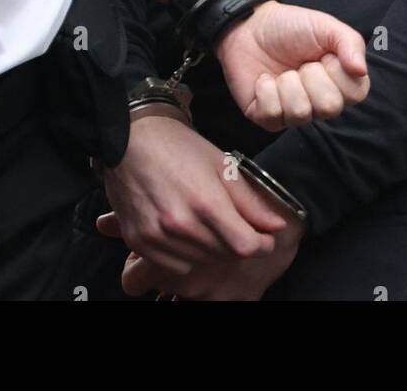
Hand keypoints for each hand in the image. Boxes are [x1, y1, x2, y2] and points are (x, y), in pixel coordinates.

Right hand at [96, 115, 287, 277]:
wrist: (129, 139)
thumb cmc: (179, 146)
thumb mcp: (221, 164)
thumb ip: (250, 200)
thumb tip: (277, 224)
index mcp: (206, 201)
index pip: (246, 245)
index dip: (262, 244)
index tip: (264, 237)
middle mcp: (181, 224)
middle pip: (225, 256)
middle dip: (239, 245)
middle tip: (237, 227)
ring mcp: (157, 236)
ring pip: (201, 263)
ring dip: (213, 251)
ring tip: (209, 225)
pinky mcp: (139, 242)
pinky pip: (175, 267)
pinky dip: (186, 256)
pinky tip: (186, 233)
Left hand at [215, 0, 369, 129]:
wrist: (249, 26)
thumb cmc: (290, 27)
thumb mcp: (325, 26)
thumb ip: (350, 42)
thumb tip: (360, 70)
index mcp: (340, 82)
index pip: (355, 94)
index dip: (337, 72)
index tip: (325, 56)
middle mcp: (320, 103)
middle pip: (329, 107)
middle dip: (311, 76)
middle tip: (302, 63)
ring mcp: (294, 114)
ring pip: (300, 112)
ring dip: (287, 83)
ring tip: (283, 71)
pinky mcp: (268, 119)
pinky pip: (273, 114)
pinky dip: (266, 89)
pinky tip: (265, 80)